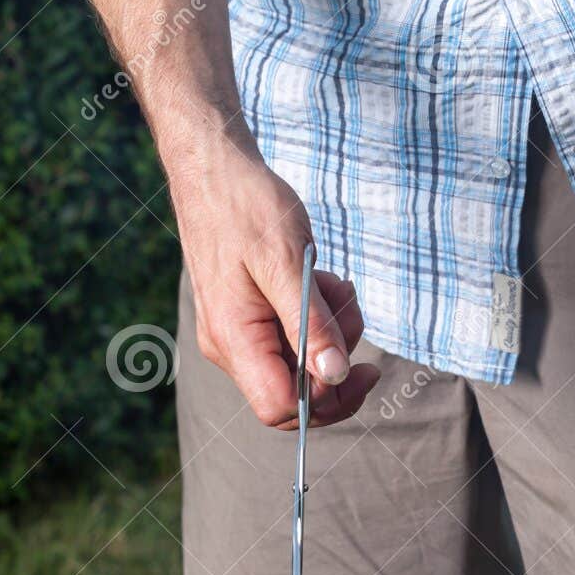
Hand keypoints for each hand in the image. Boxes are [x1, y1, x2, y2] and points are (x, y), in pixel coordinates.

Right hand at [169, 143, 380, 427]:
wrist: (211, 167)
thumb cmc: (245, 205)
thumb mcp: (288, 262)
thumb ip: (311, 325)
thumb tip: (336, 376)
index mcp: (234, 340)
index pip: (281, 407)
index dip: (327, 400)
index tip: (363, 368)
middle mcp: (229, 348)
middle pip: (292, 393)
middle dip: (333, 362)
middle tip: (350, 309)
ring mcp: (234, 336)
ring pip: (294, 364)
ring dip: (328, 331)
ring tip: (332, 282)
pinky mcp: (244, 320)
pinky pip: (287, 338)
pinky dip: (312, 316)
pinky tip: (317, 279)